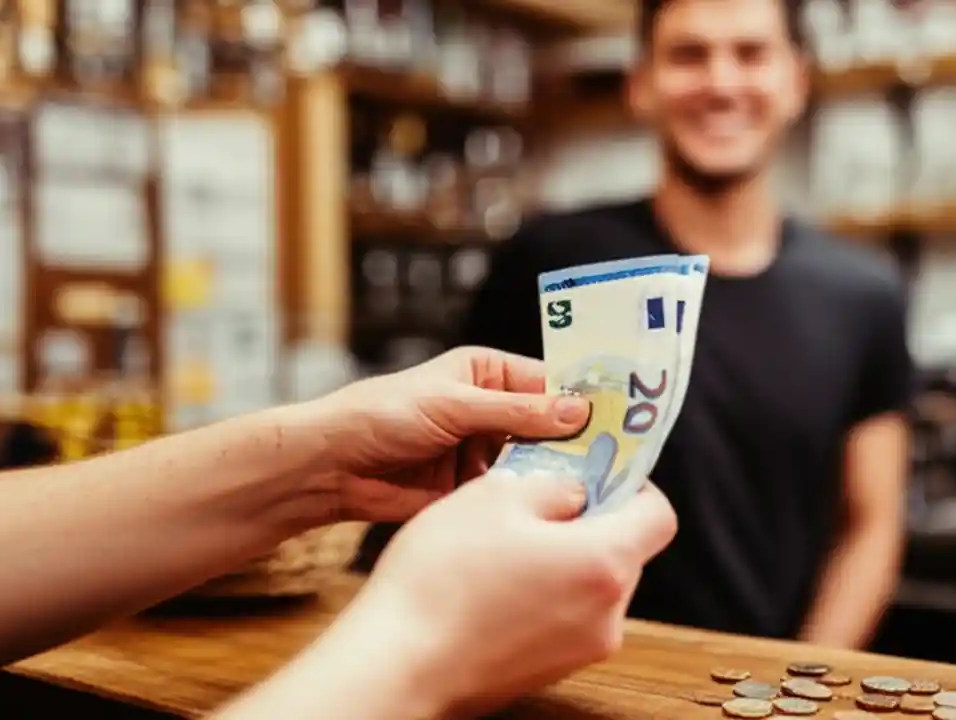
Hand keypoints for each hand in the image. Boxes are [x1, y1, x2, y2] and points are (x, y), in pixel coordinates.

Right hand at [293, 470, 677, 718]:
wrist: (395, 665)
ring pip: (592, 586)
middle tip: (539, 502)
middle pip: (625, 552)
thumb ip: (553, 486)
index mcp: (605, 564)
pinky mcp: (549, 671)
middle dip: (590, 523)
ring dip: (563, 559)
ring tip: (505, 545)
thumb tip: (575, 491)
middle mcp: (607, 615)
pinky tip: (494, 584)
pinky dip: (544, 595)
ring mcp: (581, 650)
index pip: (658, 517)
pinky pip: (564, 618)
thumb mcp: (494, 497)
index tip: (599, 472)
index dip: (633, 487)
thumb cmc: (441, 579)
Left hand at [298, 347, 590, 521]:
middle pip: (550, 427)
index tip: (622, 416)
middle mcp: (492, 411)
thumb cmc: (382, 415)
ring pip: (536, 464)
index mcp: (488, 374)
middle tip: (618, 459)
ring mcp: (484, 453)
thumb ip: (517, 412)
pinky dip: (531, 502)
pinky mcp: (474, 491)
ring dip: (556, 476)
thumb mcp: (454, 405)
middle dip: (576, 443)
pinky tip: (556, 511)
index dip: (584, 399)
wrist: (332, 467)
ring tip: (593, 487)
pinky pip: (514, 495)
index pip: (550, 382)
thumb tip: (577, 411)